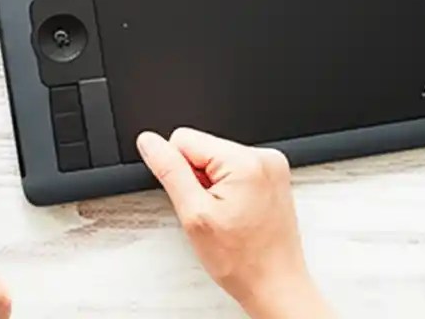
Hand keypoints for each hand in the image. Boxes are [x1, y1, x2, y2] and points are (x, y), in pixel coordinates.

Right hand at [137, 129, 332, 318]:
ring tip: (225, 216)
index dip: (178, 171)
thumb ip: (169, 170)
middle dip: (197, 179)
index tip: (196, 200)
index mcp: (245, 161)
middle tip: (211, 213)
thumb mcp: (194, 214)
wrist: (276, 286)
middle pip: (202, 147)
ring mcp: (271, 167)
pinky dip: (227, 190)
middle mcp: (264, 157)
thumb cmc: (243, 261)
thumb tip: (149, 142)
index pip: (184, 138)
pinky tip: (235, 213)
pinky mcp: (272, 178)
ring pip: (216, 159)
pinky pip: (234, 169)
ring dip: (212, 186)